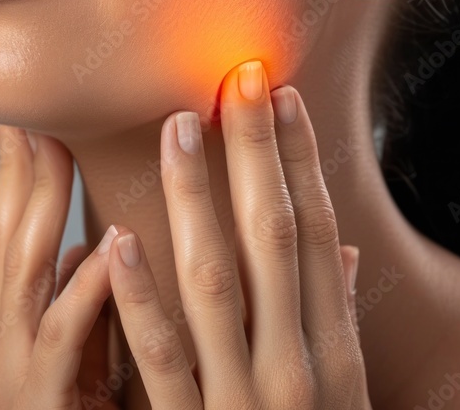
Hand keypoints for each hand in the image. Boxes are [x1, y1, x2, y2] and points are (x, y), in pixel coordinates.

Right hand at [0, 126, 119, 408]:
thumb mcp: (71, 369)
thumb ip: (77, 315)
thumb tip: (85, 250)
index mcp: (10, 334)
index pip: (8, 240)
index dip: (15, 179)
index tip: (26, 125)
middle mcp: (3, 344)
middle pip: (7, 240)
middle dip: (19, 171)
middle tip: (32, 110)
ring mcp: (14, 372)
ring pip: (25, 274)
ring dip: (43, 204)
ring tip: (60, 146)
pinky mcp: (42, 402)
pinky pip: (63, 337)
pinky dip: (85, 288)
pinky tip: (111, 245)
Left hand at [106, 60, 370, 408]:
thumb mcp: (339, 392)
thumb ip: (332, 320)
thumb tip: (337, 251)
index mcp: (331, 348)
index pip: (313, 233)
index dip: (296, 162)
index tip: (276, 97)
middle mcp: (296, 362)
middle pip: (272, 238)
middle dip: (252, 155)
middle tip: (231, 79)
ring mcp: (245, 395)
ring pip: (215, 281)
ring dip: (194, 201)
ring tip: (173, 130)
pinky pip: (162, 356)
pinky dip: (141, 296)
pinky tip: (120, 238)